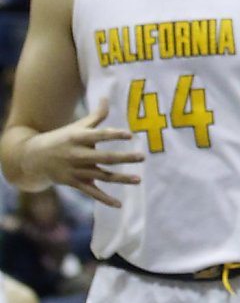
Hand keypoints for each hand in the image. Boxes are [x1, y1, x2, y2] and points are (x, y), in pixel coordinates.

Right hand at [18, 97, 144, 206]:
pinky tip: (119, 205)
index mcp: (78, 138)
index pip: (99, 135)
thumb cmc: (61, 139)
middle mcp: (78, 154)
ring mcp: (76, 171)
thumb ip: (95, 116)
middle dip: (124, 157)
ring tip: (139, 179)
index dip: (114, 135)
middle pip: (105, 157)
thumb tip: (107, 97)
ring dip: (121, 179)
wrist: (33, 158)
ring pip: (103, 176)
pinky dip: (105, 199)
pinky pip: (92, 193)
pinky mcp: (75, 183)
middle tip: (142, 157)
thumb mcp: (76, 127)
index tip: (130, 135)